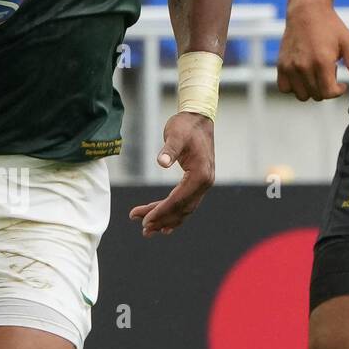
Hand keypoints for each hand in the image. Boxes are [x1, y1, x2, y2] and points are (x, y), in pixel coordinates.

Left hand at [130, 112, 214, 235]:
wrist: (198, 118)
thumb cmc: (185, 126)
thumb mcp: (175, 135)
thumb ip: (169, 149)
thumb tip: (162, 162)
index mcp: (201, 174)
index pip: (179, 199)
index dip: (161, 211)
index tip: (145, 220)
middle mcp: (205, 182)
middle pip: (181, 208)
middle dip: (161, 219)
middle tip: (143, 229)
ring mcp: (203, 184)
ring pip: (183, 209)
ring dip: (166, 220)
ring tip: (148, 230)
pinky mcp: (197, 182)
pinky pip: (185, 203)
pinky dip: (174, 213)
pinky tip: (164, 225)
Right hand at [277, 0, 348, 100]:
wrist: (307, 10)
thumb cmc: (330, 26)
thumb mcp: (348, 42)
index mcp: (322, 62)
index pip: (328, 93)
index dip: (338, 92)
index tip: (342, 84)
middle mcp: (304, 66)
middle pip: (316, 95)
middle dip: (326, 88)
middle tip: (329, 73)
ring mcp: (290, 67)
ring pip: (301, 95)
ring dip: (311, 89)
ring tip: (316, 74)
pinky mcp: (281, 65)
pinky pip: (285, 88)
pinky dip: (294, 87)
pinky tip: (303, 76)